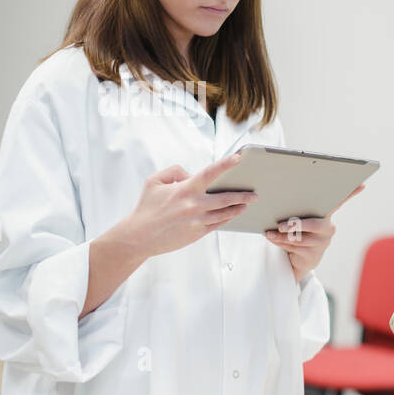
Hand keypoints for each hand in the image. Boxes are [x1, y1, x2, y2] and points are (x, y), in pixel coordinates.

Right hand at [119, 152, 256, 258]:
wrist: (139, 236)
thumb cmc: (147, 207)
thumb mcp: (154, 181)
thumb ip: (175, 171)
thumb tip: (192, 174)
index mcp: (185, 189)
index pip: (209, 173)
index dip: (225, 164)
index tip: (239, 158)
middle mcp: (194, 205)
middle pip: (226, 198)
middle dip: (243, 195)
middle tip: (254, 193)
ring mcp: (197, 220)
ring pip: (225, 213)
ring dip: (239, 208)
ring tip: (247, 204)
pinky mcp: (198, 233)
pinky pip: (218, 224)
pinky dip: (228, 218)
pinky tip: (234, 214)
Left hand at [264, 184, 364, 282]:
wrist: (296, 259)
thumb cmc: (295, 233)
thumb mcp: (296, 220)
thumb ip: (294, 212)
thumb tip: (281, 206)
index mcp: (326, 215)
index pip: (339, 202)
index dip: (351, 193)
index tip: (361, 184)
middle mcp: (328, 228)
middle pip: (314, 225)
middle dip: (295, 225)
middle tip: (280, 225)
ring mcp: (323, 243)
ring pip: (300, 238)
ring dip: (282, 236)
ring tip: (270, 233)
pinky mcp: (315, 256)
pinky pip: (296, 248)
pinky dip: (281, 243)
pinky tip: (273, 239)